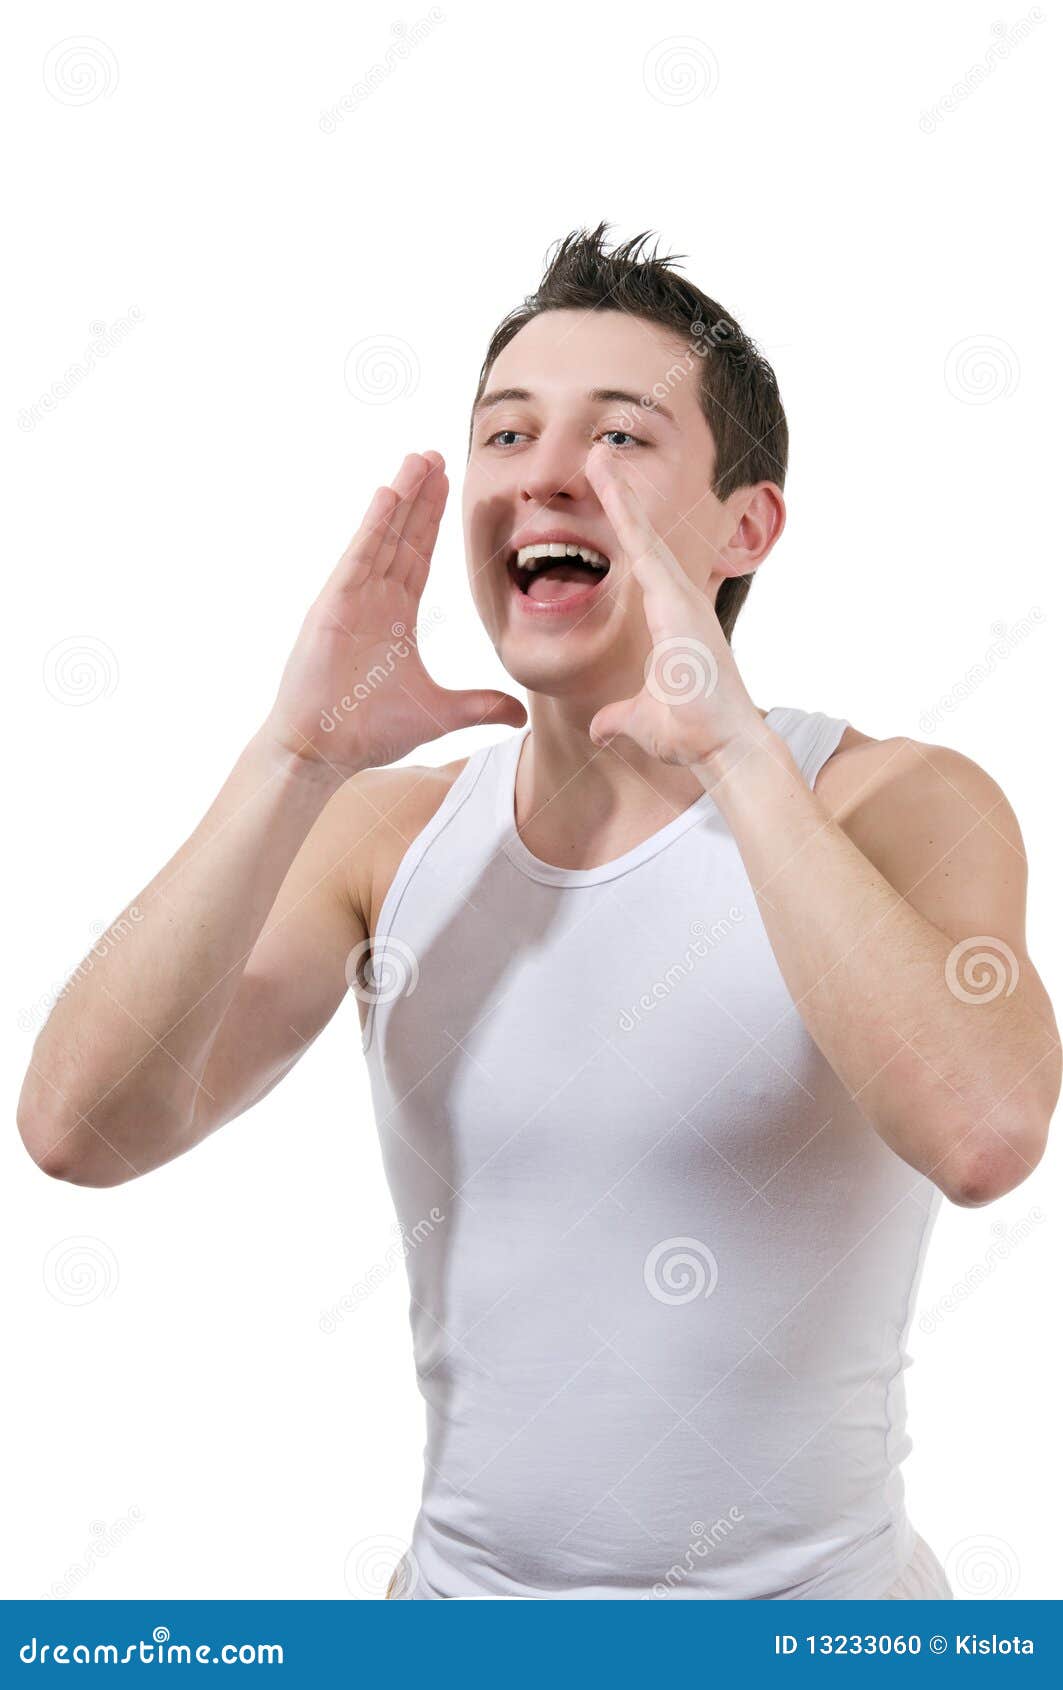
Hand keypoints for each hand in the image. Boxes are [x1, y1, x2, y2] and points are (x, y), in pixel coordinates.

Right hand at [262, 452, 525, 777]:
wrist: (322, 750)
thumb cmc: (366, 732)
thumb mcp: (439, 714)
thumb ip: (479, 706)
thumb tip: (521, 714)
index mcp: (396, 616)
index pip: (420, 556)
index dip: (434, 521)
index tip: (450, 485)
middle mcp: (374, 599)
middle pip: (403, 536)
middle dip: (422, 496)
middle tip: (439, 455)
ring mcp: (352, 598)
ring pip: (383, 536)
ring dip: (402, 497)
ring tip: (419, 459)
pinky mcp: (334, 606)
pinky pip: (358, 557)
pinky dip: (374, 526)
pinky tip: (389, 494)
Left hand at [586, 448, 764, 769]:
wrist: (725, 746)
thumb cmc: (694, 734)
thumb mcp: (642, 722)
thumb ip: (619, 719)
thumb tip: (601, 729)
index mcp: (672, 619)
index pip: (641, 564)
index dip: (623, 529)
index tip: (606, 498)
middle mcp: (680, 600)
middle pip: (644, 537)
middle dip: (621, 495)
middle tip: (598, 453)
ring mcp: (682, 598)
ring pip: (644, 534)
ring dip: (620, 493)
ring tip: (597, 454)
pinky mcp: (679, 603)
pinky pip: (645, 550)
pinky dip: (626, 516)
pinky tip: (608, 485)